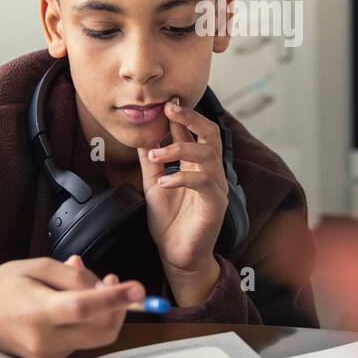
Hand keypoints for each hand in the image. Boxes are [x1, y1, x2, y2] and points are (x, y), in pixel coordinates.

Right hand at [0, 255, 145, 357]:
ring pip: (94, 336)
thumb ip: (74, 276)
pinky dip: (85, 321)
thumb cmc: (2, 286)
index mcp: (38, 311)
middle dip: (118, 308)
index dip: (115, 299)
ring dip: (101, 313)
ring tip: (79, 286)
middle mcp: (44, 340)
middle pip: (101, 331)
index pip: (84, 308)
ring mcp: (48, 355)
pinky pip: (81, 340)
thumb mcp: (37, 266)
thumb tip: (104, 286)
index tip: (138, 289)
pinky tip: (68, 304)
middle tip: (114, 281)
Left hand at [138, 97, 227, 303]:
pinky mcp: (216, 204)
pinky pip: (203, 182)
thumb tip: (141, 135)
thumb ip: (151, 160)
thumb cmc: (168, 222)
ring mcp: (216, 187)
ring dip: (178, 149)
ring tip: (155, 156)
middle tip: (170, 109)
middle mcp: (210, 171)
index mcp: (196, 165)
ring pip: (207, 155)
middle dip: (191, 118)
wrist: (176, 256)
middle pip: (210, 134)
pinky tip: (164, 182)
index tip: (164, 101)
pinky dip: (181, 177)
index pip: (193, 132)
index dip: (181, 115)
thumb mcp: (153, 184)